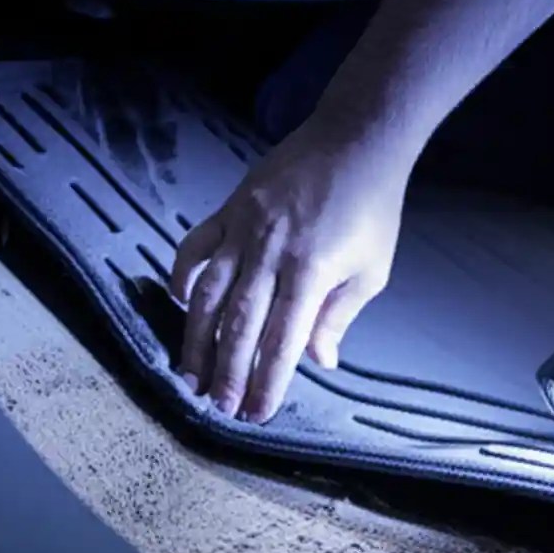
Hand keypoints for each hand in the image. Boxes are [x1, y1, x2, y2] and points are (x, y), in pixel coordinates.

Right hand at [170, 119, 411, 422]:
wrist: (356, 139)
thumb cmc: (371, 208)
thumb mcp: (372, 269)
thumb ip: (340, 316)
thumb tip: (321, 361)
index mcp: (312, 271)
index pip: (282, 340)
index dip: (267, 381)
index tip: (255, 413)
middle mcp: (271, 252)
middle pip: (239, 324)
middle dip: (226, 371)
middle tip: (216, 406)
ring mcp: (245, 228)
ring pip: (209, 293)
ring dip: (197, 338)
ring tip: (190, 373)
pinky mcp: (230, 208)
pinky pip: (195, 247)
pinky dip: (183, 276)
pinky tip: (181, 304)